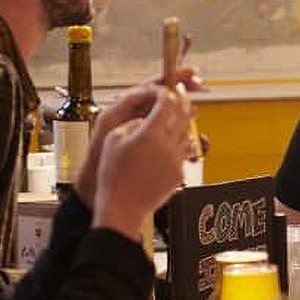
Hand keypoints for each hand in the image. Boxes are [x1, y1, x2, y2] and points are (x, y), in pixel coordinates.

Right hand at [91, 86, 192, 242]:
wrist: (122, 208)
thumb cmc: (113, 175)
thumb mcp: (113, 139)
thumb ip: (132, 122)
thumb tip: (144, 118)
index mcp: (149, 134)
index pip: (167, 103)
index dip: (167, 93)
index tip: (164, 91)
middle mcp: (167, 145)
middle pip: (184, 115)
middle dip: (181, 103)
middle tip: (177, 98)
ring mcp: (175, 160)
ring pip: (186, 133)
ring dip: (182, 124)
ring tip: (172, 120)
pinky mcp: (179, 174)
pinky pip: (183, 153)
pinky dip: (178, 145)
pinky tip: (167, 146)